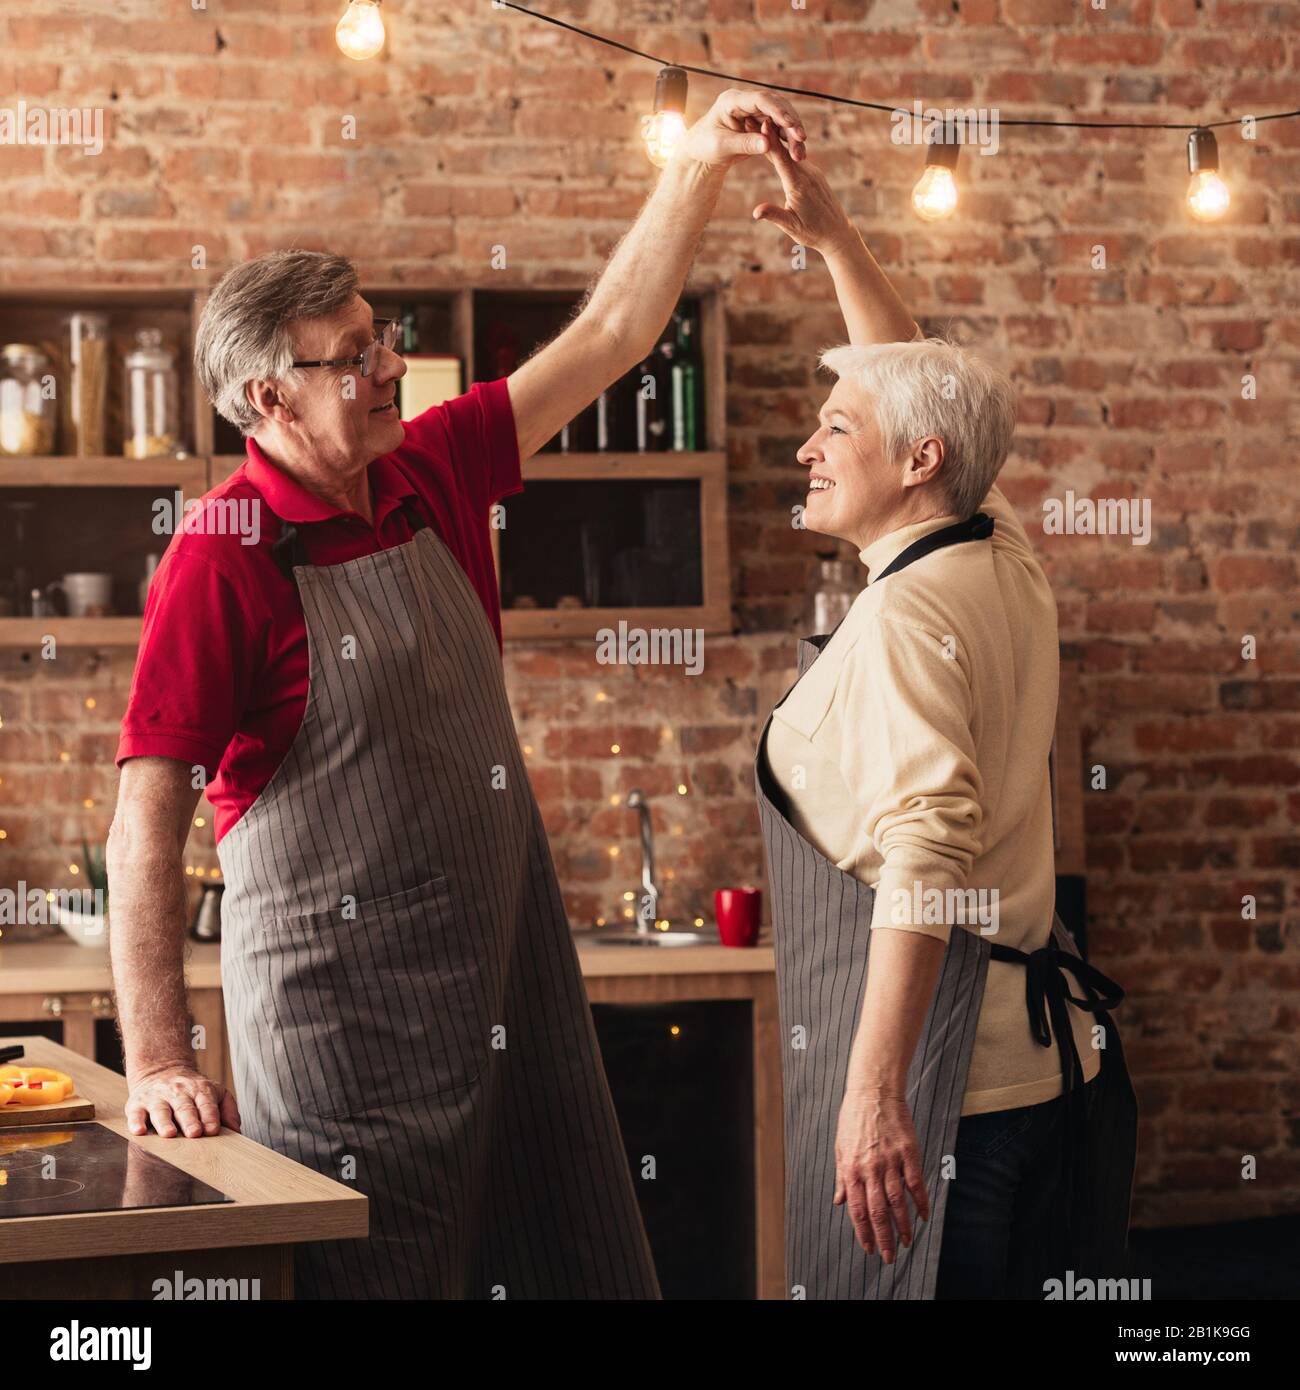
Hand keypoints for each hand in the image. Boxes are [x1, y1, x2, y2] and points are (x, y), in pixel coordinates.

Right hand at [125, 1063, 240, 1138]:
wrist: (162, 1071)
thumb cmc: (193, 1091)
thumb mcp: (216, 1093)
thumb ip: (228, 1110)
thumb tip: (236, 1131)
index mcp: (200, 1090)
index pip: (207, 1104)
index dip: (210, 1117)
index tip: (212, 1130)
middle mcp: (178, 1092)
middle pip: (185, 1108)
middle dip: (190, 1121)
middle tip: (195, 1133)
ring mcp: (157, 1097)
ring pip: (161, 1111)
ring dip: (165, 1123)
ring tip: (169, 1134)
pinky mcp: (137, 1104)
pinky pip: (136, 1114)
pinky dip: (136, 1122)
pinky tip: (139, 1131)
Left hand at [676, 87, 807, 173]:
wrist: (700, 155)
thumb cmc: (704, 147)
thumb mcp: (721, 147)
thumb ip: (744, 144)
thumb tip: (767, 144)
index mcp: (732, 101)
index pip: (760, 100)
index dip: (777, 110)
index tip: (790, 123)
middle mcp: (746, 103)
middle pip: (775, 106)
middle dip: (791, 122)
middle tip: (802, 139)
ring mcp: (754, 112)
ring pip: (780, 118)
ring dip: (792, 134)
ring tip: (800, 152)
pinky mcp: (760, 124)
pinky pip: (778, 129)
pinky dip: (788, 141)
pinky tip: (796, 153)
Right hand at [752, 119, 857, 256]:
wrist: (837, 232)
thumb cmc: (813, 233)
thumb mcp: (792, 227)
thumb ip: (774, 215)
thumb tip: (756, 213)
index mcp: (798, 185)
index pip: (781, 158)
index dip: (770, 140)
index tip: (760, 122)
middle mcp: (806, 173)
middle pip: (784, 149)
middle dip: (768, 133)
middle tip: (751, 117)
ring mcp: (811, 171)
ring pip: (790, 152)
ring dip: (775, 138)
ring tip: (759, 124)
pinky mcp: (813, 173)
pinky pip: (796, 158)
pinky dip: (784, 149)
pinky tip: (774, 141)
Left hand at [833, 1085, 929, 1262]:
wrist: (873, 1091)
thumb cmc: (854, 1118)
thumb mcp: (840, 1147)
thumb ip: (842, 1176)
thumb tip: (839, 1201)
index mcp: (851, 1168)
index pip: (857, 1209)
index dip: (863, 1232)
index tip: (868, 1248)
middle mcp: (871, 1168)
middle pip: (878, 1211)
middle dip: (883, 1237)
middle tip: (888, 1256)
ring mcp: (891, 1161)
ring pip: (898, 1201)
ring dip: (902, 1225)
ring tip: (906, 1242)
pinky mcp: (908, 1152)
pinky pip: (915, 1183)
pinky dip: (921, 1202)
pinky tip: (923, 1216)